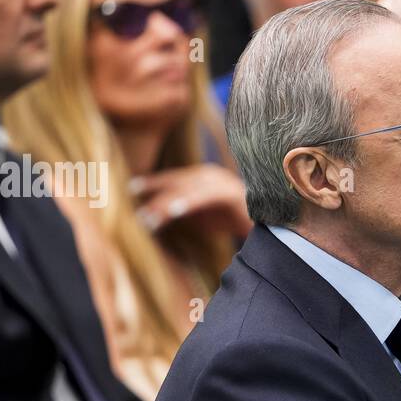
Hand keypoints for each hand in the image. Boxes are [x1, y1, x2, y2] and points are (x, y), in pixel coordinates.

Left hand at [133, 164, 251, 237]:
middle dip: (153, 196)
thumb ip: (182, 212)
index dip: (151, 184)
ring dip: (166, 206)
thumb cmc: (232, 221)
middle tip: (135, 215)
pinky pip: (205, 197)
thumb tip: (153, 218)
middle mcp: (208, 175)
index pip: (171, 179)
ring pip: (186, 191)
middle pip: (175, 183)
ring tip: (149, 220)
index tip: (130, 190)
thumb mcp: (202, 216)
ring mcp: (220, 182)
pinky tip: (175, 212)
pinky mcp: (230, 193)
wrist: (270, 225)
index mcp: (200, 177)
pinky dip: (189, 203)